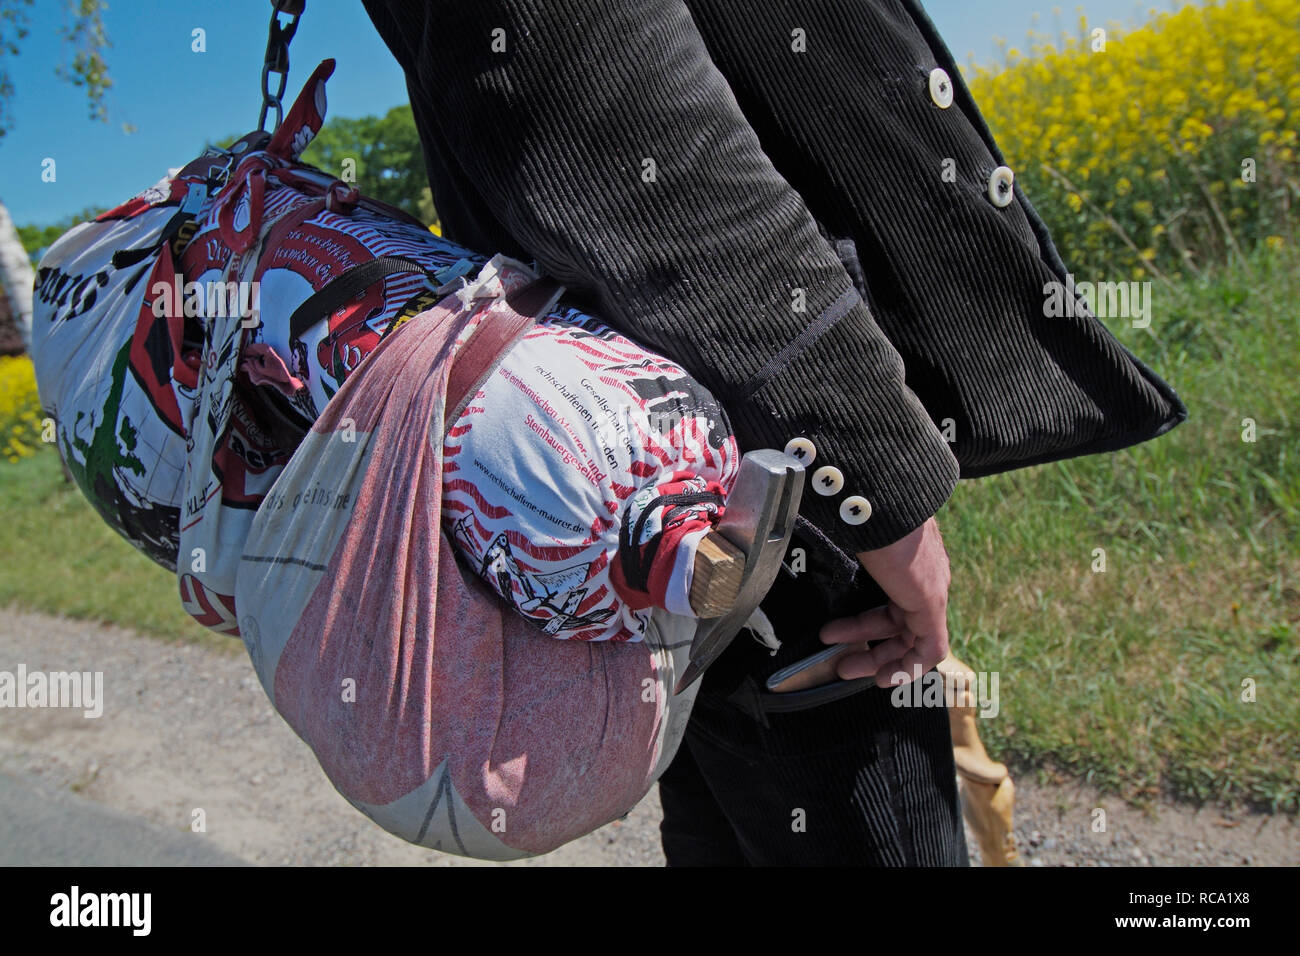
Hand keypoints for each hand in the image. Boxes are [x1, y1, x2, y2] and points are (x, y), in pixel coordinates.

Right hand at [818, 516, 950, 687]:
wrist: (877, 500)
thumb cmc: (857, 512)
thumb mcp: (846, 541)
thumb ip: (834, 555)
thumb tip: (797, 545)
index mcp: (906, 563)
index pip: (893, 605)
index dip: (866, 628)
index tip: (836, 638)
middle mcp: (923, 578)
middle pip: (900, 626)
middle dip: (868, 649)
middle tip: (839, 662)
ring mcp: (930, 591)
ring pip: (912, 640)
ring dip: (881, 660)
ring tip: (847, 669)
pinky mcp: (932, 604)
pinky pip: (930, 648)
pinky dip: (909, 666)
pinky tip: (885, 676)